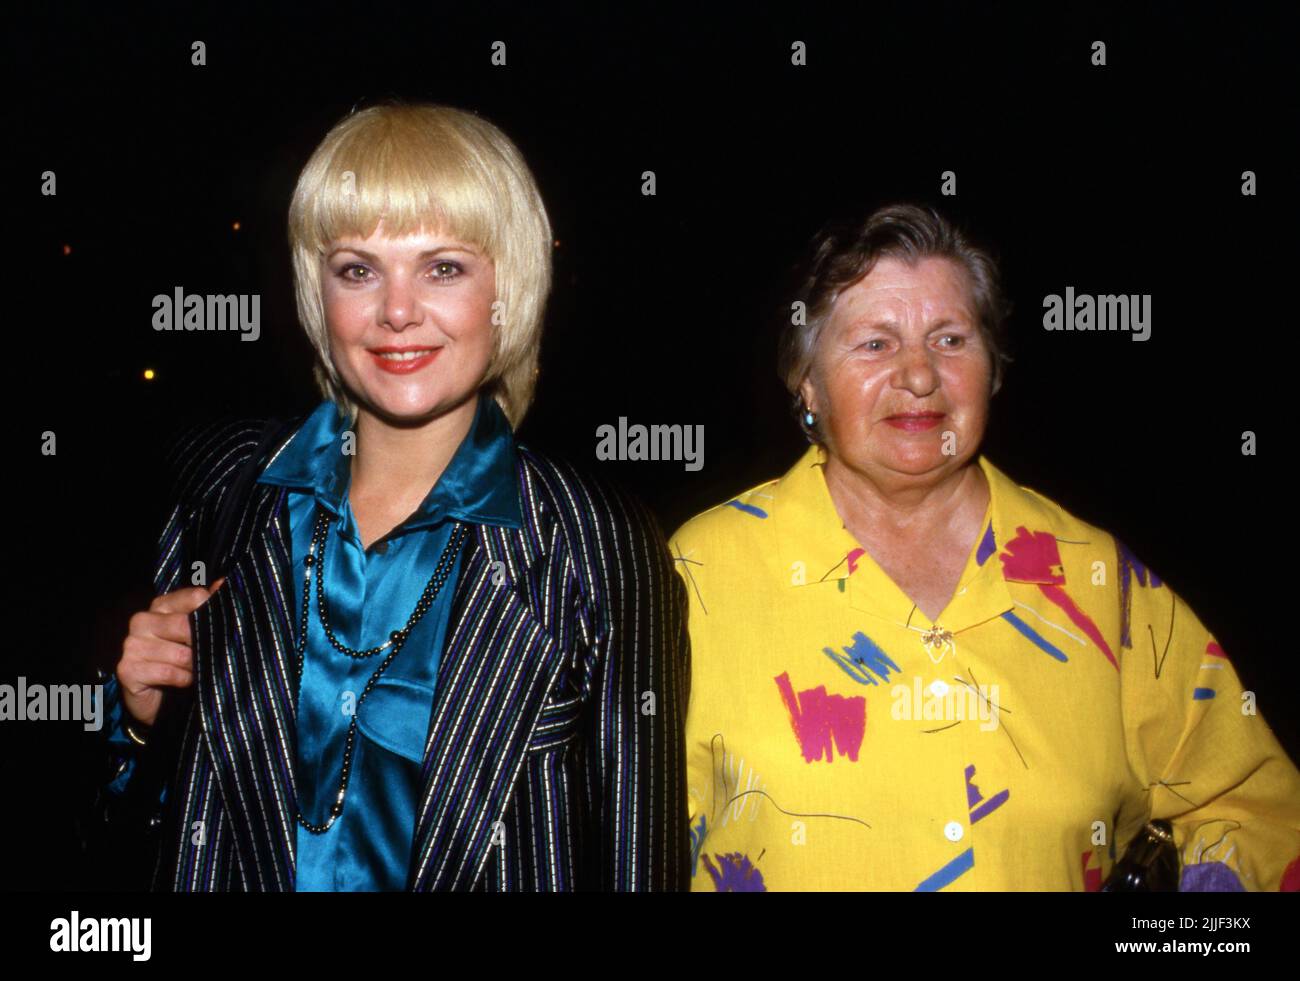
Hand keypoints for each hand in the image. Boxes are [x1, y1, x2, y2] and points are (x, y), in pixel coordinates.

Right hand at [116, 577, 225, 727]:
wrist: (158, 700)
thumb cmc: (181, 661)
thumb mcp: (196, 633)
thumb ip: (208, 608)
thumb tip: (224, 583)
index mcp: (161, 606)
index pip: (194, 596)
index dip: (213, 613)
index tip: (224, 626)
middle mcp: (142, 620)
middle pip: (186, 625)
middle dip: (203, 644)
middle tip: (210, 655)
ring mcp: (132, 644)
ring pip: (180, 653)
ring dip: (195, 666)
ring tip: (196, 670)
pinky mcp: (127, 669)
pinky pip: (168, 672)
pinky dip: (183, 679)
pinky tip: (184, 681)